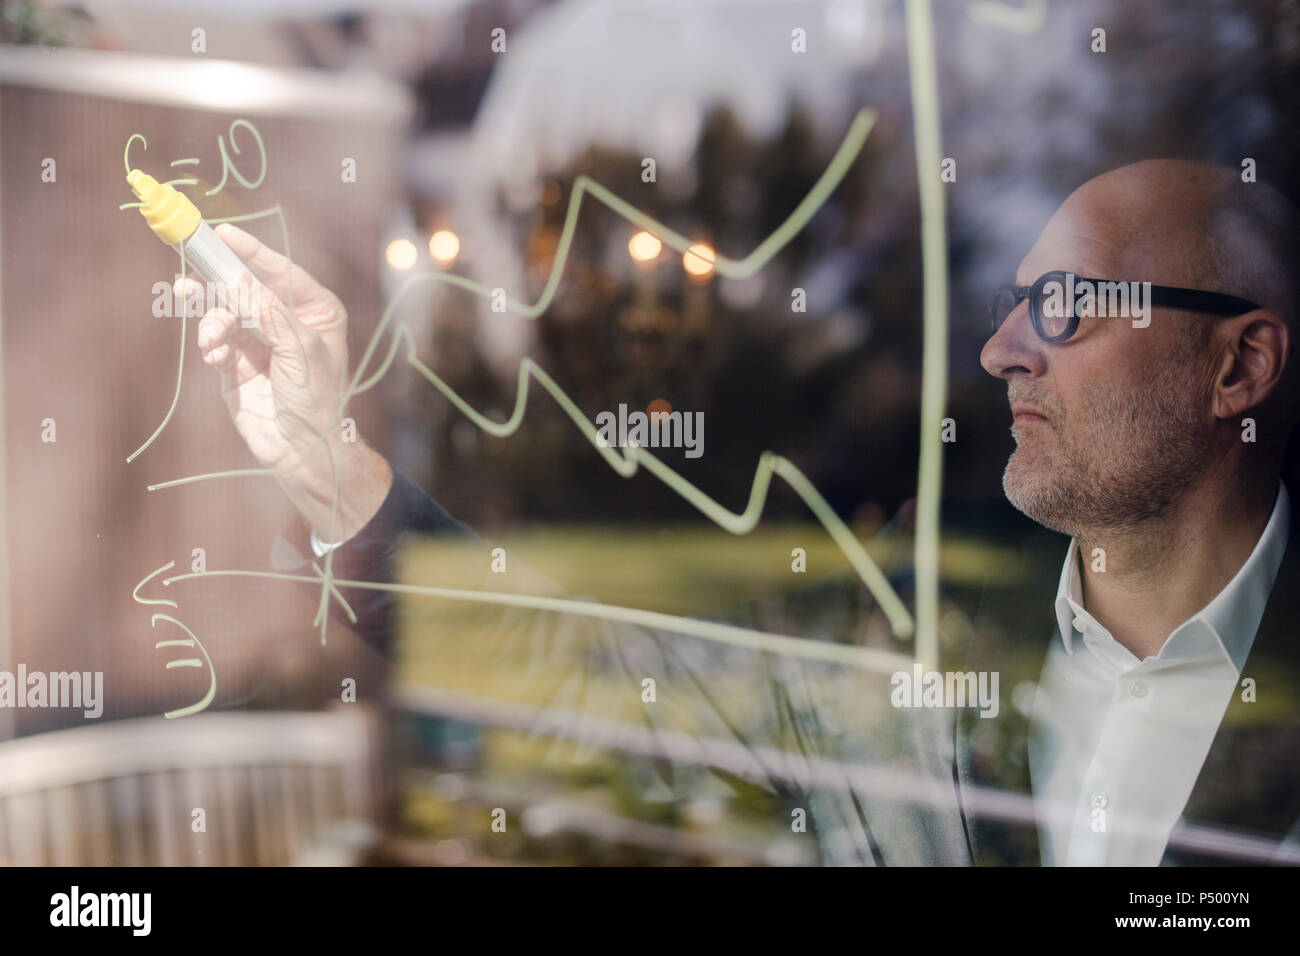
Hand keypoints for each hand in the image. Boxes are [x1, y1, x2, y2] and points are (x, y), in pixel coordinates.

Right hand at [177, 223, 390, 540]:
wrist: (302, 449)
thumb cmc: (316, 398)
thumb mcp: (299, 348)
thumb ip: (267, 310)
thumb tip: (237, 278)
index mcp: (314, 310)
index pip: (279, 271)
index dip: (249, 252)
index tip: (221, 233)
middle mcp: (285, 320)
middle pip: (243, 287)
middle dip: (218, 285)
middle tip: (191, 279)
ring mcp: (257, 341)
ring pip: (222, 312)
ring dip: (212, 321)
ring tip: (212, 338)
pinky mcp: (234, 364)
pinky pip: (214, 340)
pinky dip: (211, 344)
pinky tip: (216, 355)